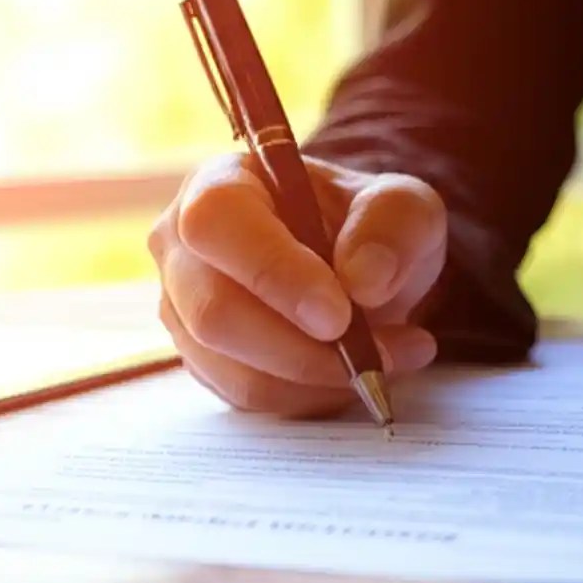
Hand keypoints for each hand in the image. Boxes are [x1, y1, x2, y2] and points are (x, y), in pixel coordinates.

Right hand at [149, 153, 446, 416]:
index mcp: (217, 184)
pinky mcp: (201, 362)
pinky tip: (353, 372)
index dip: (271, 271)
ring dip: (319, 378)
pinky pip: (249, 397)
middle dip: (302, 347)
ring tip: (389, 357)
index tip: (338, 315)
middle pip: (214, 312)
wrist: (356, 268)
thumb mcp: (401, 206)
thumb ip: (392, 226)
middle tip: (378, 352)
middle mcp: (182, 247)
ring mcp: (183, 310)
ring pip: (234, 369)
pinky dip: (310, 396)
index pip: (216, 223)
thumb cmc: (364, 226)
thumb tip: (364, 279)